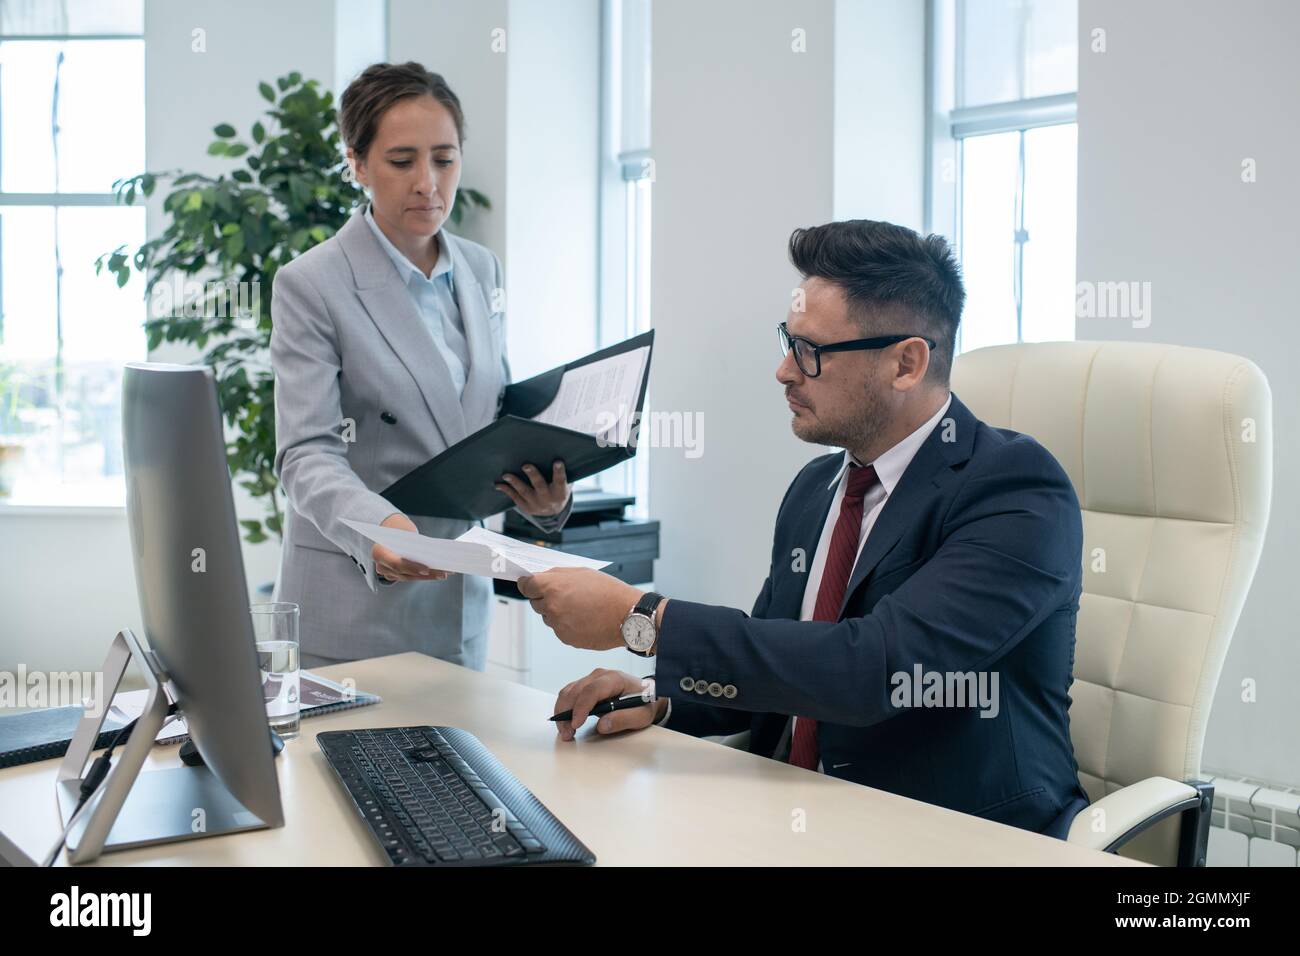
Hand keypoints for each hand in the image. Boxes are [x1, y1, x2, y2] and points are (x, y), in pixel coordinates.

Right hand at [371, 513, 451, 582]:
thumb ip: (415, 545)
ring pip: (410, 577)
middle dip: (425, 574)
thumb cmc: (398, 528)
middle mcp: (381, 566)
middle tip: (443, 573)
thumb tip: (435, 556)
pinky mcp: (396, 575)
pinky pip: (411, 576)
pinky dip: (424, 575)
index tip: (427, 569)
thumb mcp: (406, 532)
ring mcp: (388, 573)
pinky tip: (438, 573)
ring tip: (444, 573)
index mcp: (379, 552)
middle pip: (405, 573)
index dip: (412, 567)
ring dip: (428, 576)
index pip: (396, 563)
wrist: (389, 528)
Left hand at [495, 460, 569, 516]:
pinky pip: (515, 497)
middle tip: (525, 466)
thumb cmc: (558, 491)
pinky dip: (507, 490)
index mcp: (560, 492)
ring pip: (524, 492)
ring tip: (506, 475)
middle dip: (533, 475)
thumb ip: (560, 474)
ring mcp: (536, 504)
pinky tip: (499, 484)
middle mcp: (548, 499)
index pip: (560, 480)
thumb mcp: (564, 485)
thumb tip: (557, 454)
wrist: (553, 512)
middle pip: (539, 485)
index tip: (557, 461)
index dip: (559, 471)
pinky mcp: (526, 507)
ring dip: (515, 482)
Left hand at [517, 568, 642, 649]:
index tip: (530, 585)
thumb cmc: (608, 592)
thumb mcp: (582, 572)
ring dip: (557, 613)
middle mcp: (551, 607)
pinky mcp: (566, 638)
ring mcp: (558, 625)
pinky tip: (584, 619)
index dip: (528, 585)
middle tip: (565, 595)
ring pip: (548, 618)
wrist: (627, 616)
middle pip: (535, 603)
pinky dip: (568, 625)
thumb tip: (541, 577)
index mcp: (553, 587)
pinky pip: (560, 630)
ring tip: (580, 608)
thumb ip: (558, 575)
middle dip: (545, 599)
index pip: (526, 586)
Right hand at [553, 669, 667, 740]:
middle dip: (567, 713)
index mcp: (615, 679)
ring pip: (569, 692)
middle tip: (567, 734)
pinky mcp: (586, 686)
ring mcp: (591, 679)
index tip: (576, 724)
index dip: (582, 707)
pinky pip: (569, 694)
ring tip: (566, 731)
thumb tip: (602, 725)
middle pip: (576, 690)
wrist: (646, 694)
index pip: (592, 690)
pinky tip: (566, 722)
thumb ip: (623, 720)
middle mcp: (600, 675)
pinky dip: (564, 708)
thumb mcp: (641, 716)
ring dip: (562, 711)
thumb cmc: (644, 703)